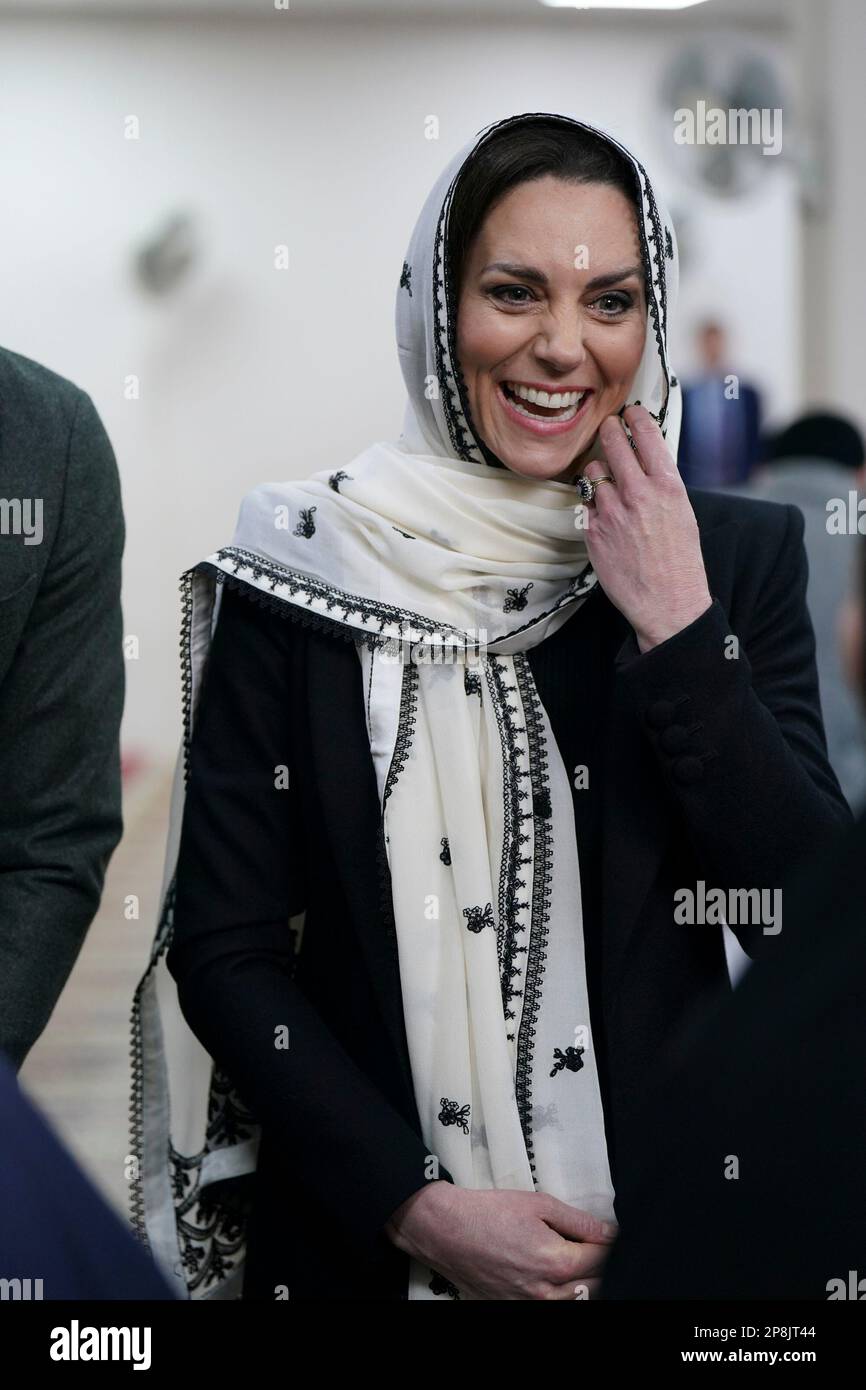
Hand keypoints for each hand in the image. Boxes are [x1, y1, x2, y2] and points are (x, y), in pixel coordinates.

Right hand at [384, 1180, 617, 1300]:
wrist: (446, 1230)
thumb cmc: (489, 1212)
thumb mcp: (538, 1204)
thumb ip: (578, 1221)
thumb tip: (608, 1232)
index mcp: (556, 1261)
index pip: (602, 1259)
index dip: (610, 1244)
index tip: (611, 1234)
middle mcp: (546, 1291)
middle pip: (593, 1285)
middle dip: (596, 1264)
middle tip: (589, 1246)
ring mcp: (529, 1305)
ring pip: (574, 1300)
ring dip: (580, 1281)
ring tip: (569, 1259)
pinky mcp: (513, 1308)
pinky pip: (549, 1305)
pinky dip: (557, 1292)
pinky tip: (549, 1274)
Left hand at [581, 404, 711, 652]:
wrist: (667, 603)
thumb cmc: (680, 562)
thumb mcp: (683, 514)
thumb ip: (662, 485)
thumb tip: (647, 462)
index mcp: (667, 486)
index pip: (646, 435)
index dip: (635, 418)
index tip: (630, 413)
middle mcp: (638, 494)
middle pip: (612, 443)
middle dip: (609, 431)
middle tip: (607, 428)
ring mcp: (612, 512)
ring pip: (592, 471)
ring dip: (598, 471)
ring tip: (606, 480)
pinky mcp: (593, 531)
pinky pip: (585, 502)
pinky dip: (592, 502)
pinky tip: (603, 511)